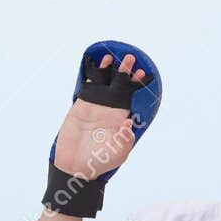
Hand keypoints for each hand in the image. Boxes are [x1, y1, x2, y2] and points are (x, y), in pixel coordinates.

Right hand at [51, 53, 149, 178]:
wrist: (76, 165)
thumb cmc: (100, 162)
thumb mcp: (118, 154)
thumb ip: (125, 140)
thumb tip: (128, 123)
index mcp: (121, 118)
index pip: (132, 97)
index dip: (137, 85)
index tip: (143, 73)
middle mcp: (110, 109)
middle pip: (120, 85)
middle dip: (126, 72)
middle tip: (130, 57)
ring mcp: (95, 105)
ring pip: (104, 82)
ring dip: (109, 69)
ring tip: (113, 56)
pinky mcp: (81, 104)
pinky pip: (88, 86)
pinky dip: (92, 74)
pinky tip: (97, 63)